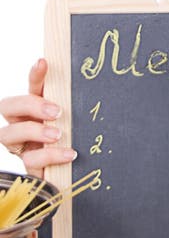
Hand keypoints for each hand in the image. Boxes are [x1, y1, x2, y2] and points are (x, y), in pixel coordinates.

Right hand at [0, 59, 75, 176]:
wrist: (77, 175)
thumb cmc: (75, 142)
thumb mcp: (76, 121)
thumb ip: (74, 105)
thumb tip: (91, 84)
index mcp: (35, 109)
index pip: (31, 87)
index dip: (35, 75)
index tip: (43, 62)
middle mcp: (22, 125)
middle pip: (8, 107)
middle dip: (30, 105)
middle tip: (56, 111)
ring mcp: (23, 146)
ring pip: (8, 134)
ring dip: (34, 131)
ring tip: (57, 135)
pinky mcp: (29, 167)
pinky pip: (30, 160)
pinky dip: (51, 155)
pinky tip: (70, 153)